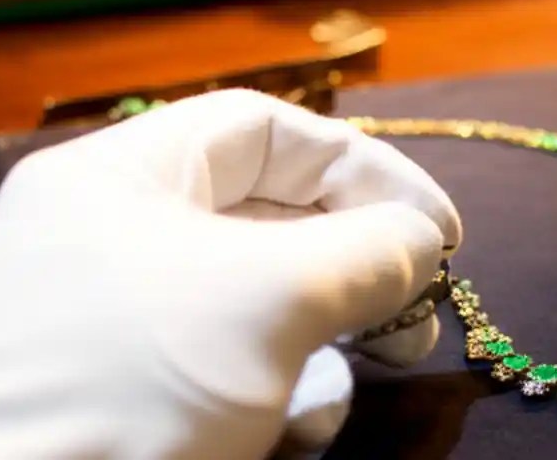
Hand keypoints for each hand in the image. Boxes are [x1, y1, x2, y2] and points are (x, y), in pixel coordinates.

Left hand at [0, 89, 461, 457]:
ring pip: (260, 300)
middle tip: (422, 304)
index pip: (265, 132)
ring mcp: (120, 325)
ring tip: (389, 360)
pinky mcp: (133, 399)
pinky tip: (307, 423)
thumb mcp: (270, 301)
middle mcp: (117, 240)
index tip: (439, 230)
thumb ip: (367, 252)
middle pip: (271, 217)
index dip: (365, 168)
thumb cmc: (133, 387)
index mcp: (122, 179)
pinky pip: (228, 365)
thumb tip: (423, 240)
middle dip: (359, 259)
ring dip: (336, 329)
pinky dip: (285, 385)